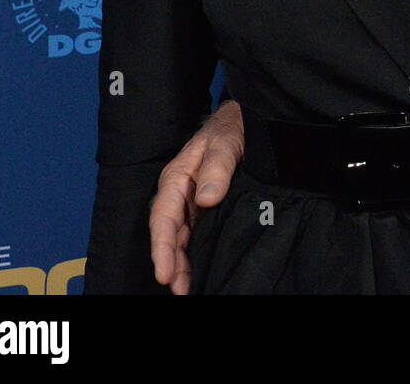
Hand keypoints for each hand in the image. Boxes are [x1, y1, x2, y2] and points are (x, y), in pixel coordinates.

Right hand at [149, 99, 243, 294]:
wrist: (246, 119)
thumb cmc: (232, 126)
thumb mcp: (225, 141)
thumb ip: (216, 167)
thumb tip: (206, 199)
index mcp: (177, 176)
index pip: (164, 216)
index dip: (163, 246)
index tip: (165, 272)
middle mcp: (182, 192)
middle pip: (170, 232)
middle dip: (171, 262)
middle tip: (180, 289)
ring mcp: (194, 201)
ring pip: (183, 236)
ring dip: (183, 262)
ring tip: (186, 289)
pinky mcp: (208, 206)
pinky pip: (198, 232)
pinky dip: (196, 251)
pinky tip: (200, 268)